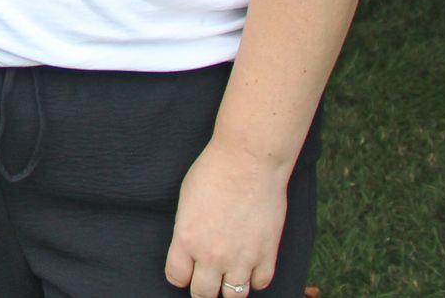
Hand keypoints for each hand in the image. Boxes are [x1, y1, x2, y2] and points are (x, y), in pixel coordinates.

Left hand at [163, 139, 290, 295]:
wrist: (250, 161)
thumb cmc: (213, 171)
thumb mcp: (186, 201)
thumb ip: (186, 231)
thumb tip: (189, 250)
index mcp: (187, 240)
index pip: (176, 278)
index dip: (180, 274)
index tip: (185, 269)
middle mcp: (212, 255)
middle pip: (203, 294)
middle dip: (203, 287)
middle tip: (207, 277)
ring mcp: (242, 258)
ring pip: (233, 296)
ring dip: (229, 287)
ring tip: (228, 273)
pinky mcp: (267, 254)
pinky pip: (260, 284)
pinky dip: (255, 278)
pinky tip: (250, 265)